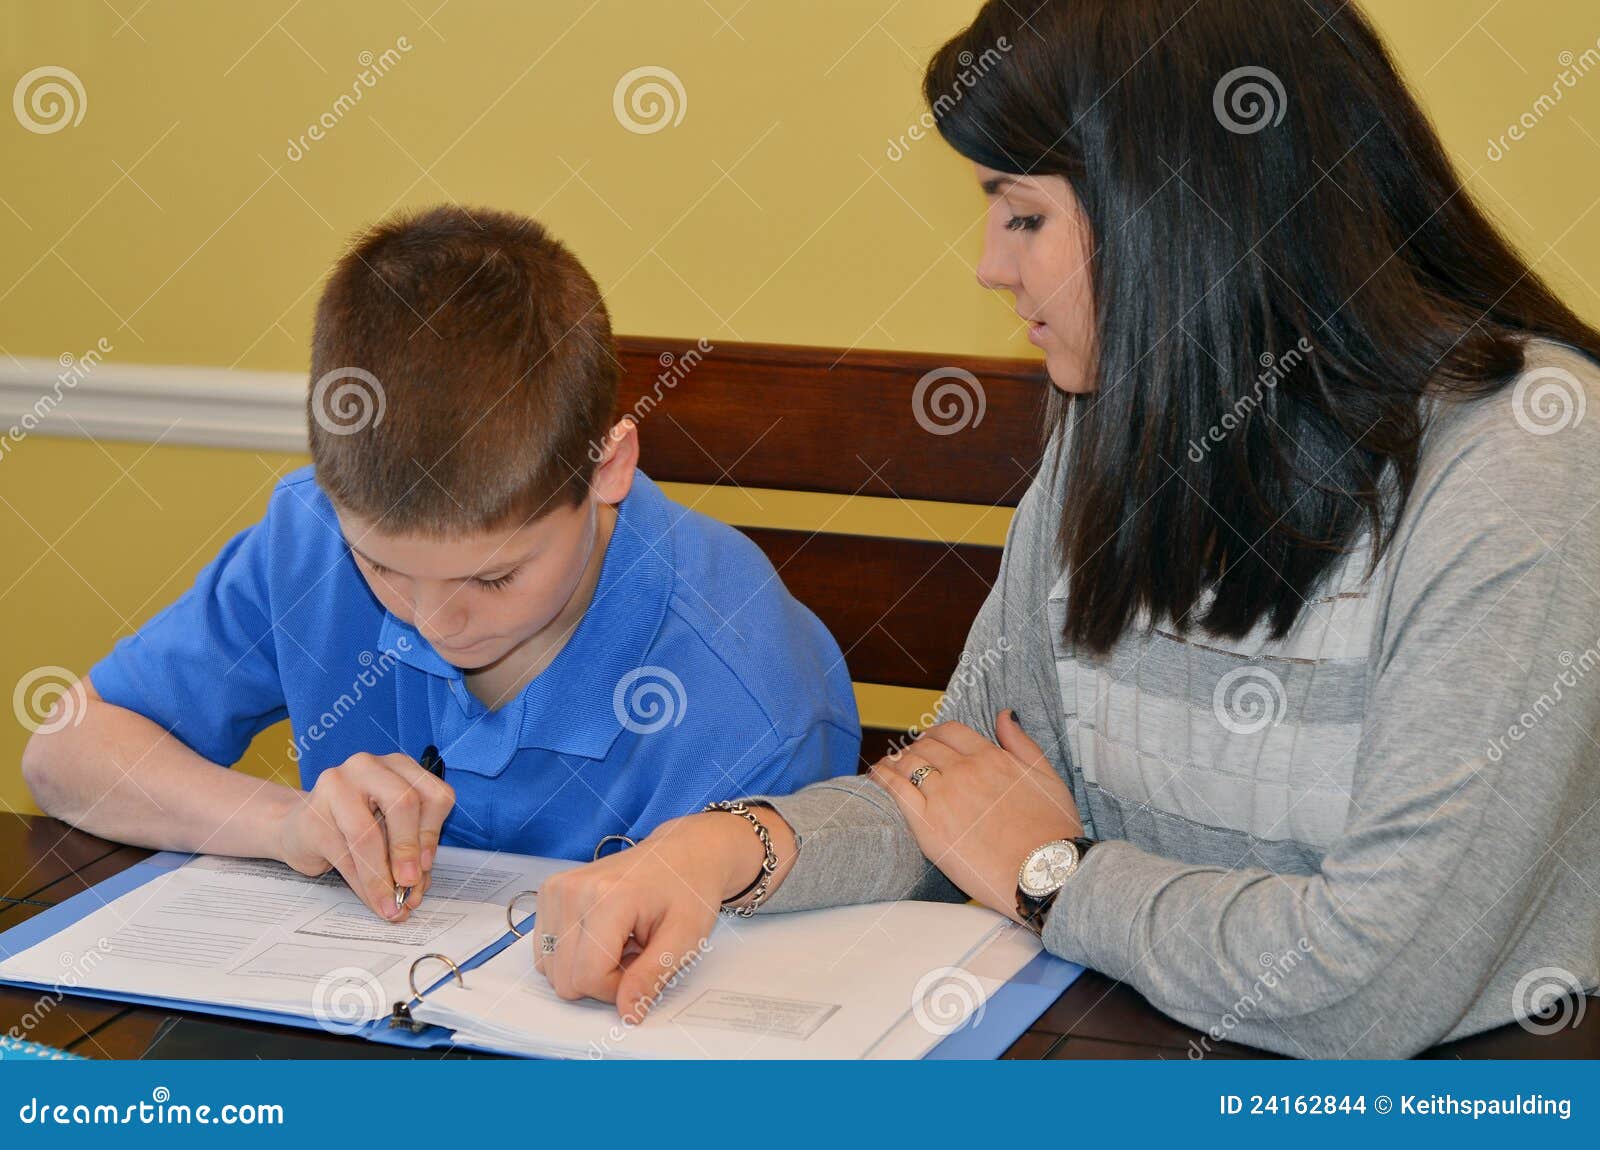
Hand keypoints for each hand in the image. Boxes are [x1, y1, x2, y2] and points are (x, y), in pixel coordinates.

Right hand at [273, 751, 454, 920]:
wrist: (299, 826)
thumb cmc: (352, 824)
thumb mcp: (390, 829)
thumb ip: (409, 850)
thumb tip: (418, 886)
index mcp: (398, 766)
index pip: (433, 794)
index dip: (434, 833)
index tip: (427, 864)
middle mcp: (368, 767)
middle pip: (404, 803)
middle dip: (409, 849)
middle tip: (410, 883)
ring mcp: (336, 785)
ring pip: (369, 833)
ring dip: (382, 877)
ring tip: (391, 904)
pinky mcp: (313, 814)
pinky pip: (344, 855)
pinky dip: (363, 884)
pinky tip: (372, 899)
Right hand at [532, 810, 785, 1020]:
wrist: (682, 853)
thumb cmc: (687, 891)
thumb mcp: (684, 939)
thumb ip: (652, 978)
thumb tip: (627, 1014)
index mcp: (608, 897)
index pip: (589, 976)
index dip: (617, 989)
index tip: (643, 966)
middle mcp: (572, 890)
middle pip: (564, 978)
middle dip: (601, 979)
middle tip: (633, 953)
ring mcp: (556, 888)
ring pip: (550, 968)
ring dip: (585, 967)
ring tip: (619, 942)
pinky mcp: (549, 891)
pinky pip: (546, 949)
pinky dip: (573, 953)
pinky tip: (602, 935)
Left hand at [870, 710, 1082, 921]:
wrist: (1044, 873)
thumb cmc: (1053, 831)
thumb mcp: (1047, 777)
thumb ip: (1021, 743)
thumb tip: (1004, 714)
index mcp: (991, 758)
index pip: (951, 732)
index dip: (936, 734)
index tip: (931, 742)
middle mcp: (964, 771)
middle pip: (927, 746)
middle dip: (916, 748)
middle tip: (909, 758)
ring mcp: (944, 797)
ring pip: (908, 765)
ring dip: (896, 761)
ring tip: (890, 766)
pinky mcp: (928, 825)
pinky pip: (895, 791)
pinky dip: (882, 778)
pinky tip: (876, 775)